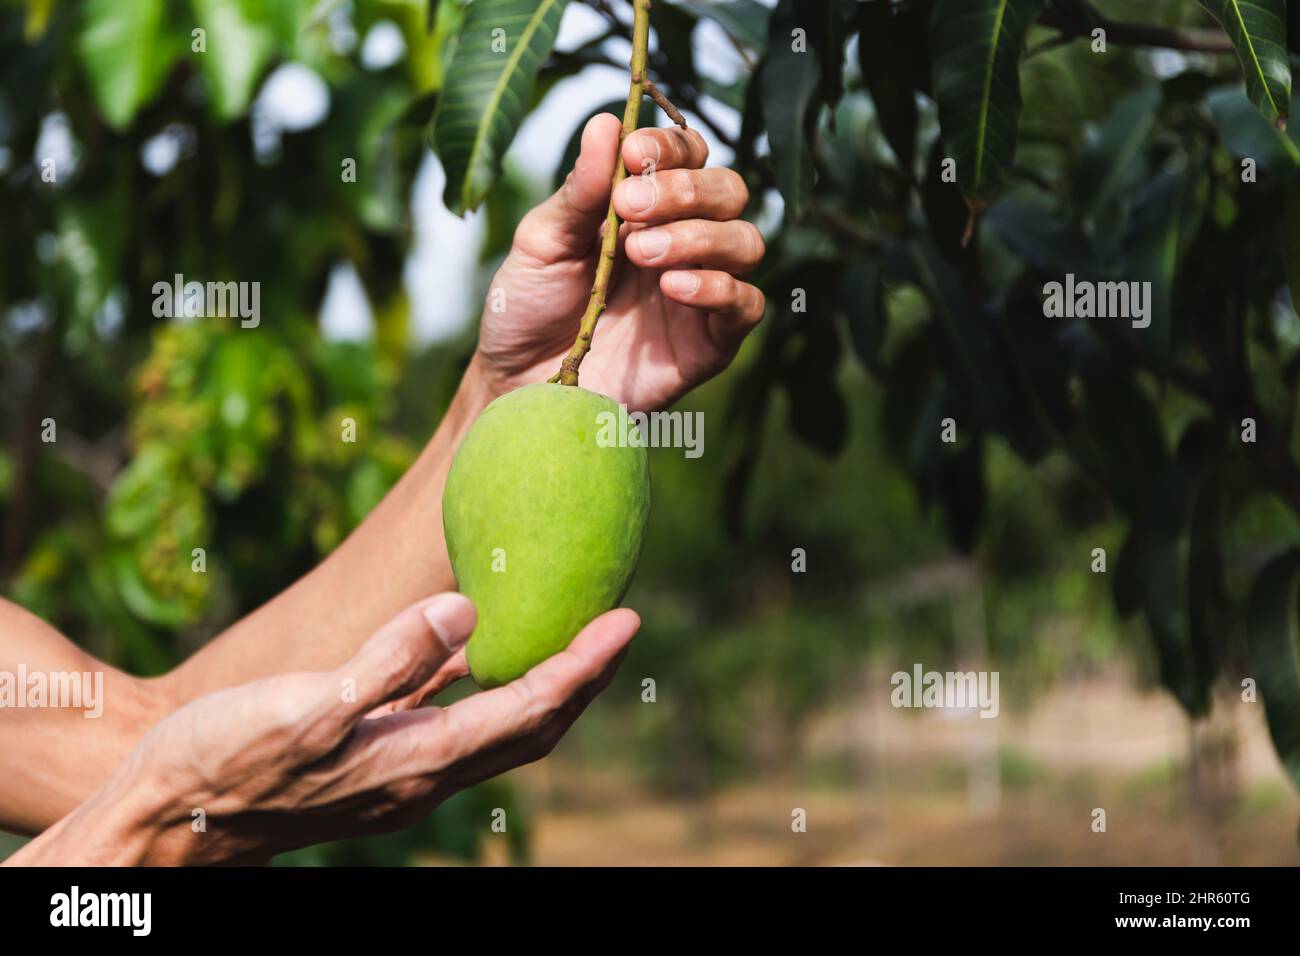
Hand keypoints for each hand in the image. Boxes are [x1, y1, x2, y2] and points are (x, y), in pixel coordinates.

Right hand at [6, 593, 637, 864]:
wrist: (169, 822)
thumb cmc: (226, 763)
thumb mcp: (305, 708)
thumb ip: (389, 662)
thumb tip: (467, 609)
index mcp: (418, 760)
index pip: (530, 710)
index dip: (585, 666)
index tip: (629, 618)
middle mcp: (424, 773)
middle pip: (533, 725)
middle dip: (583, 678)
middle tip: (619, 622)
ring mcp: (402, 771)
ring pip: (500, 726)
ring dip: (544, 682)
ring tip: (573, 631)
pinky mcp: (376, 760)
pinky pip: (457, 718)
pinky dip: (488, 684)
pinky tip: (482, 646)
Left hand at [473, 114, 766, 411]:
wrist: (519, 386)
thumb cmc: (529, 309)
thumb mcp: (542, 241)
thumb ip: (581, 191)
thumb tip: (607, 123)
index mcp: (647, 206)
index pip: (689, 156)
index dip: (670, 149)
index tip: (633, 156)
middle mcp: (684, 241)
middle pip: (729, 191)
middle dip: (685, 191)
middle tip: (631, 210)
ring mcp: (701, 293)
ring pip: (746, 242)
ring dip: (700, 236)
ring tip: (641, 253)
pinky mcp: (710, 344)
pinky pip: (746, 305)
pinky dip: (718, 287)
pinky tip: (674, 287)